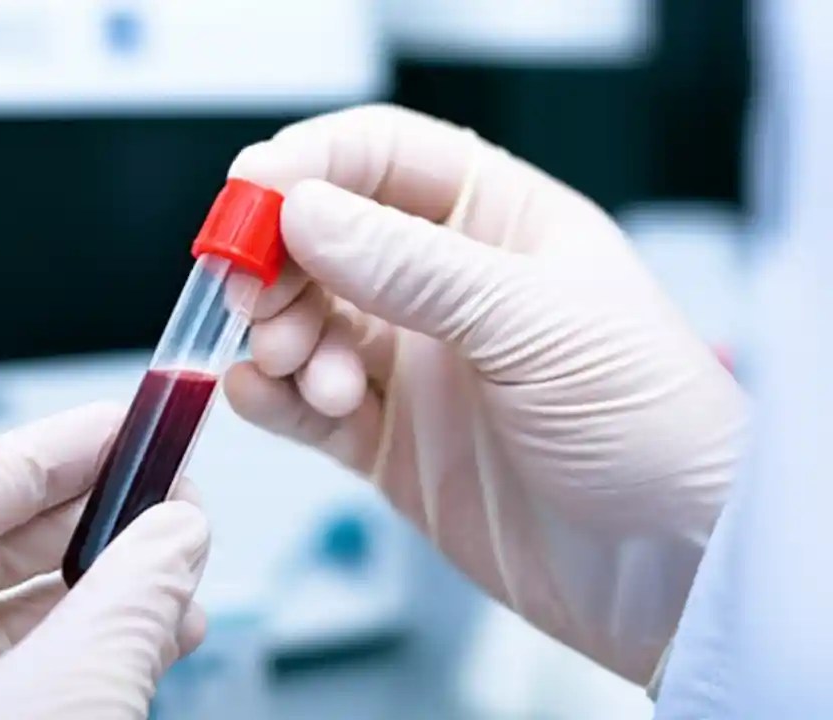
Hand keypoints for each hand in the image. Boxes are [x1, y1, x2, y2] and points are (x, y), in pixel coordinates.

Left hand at [0, 404, 209, 718]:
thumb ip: (129, 602)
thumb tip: (176, 532)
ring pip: (9, 621)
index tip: (119, 428)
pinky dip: (89, 651)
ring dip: (103, 592)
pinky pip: (20, 678)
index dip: (45, 454)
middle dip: (88, 523)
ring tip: (174, 572)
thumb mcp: (66, 699)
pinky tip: (152, 636)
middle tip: (162, 497)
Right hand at [223, 104, 745, 683]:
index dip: (310, 164)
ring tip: (304, 372)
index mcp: (501, 225)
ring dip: (281, 336)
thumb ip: (414, 268)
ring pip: (306, 321)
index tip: (250, 195)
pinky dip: (272, 397)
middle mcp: (448, 286)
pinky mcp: (388, 439)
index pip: (384, 158)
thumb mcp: (537, 325)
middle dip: (278, 260)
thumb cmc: (650, 425)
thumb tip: (305, 212)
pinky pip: (304, 403)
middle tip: (253, 295)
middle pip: (325, 238)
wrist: (671, 571)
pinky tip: (268, 397)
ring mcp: (415, 364)